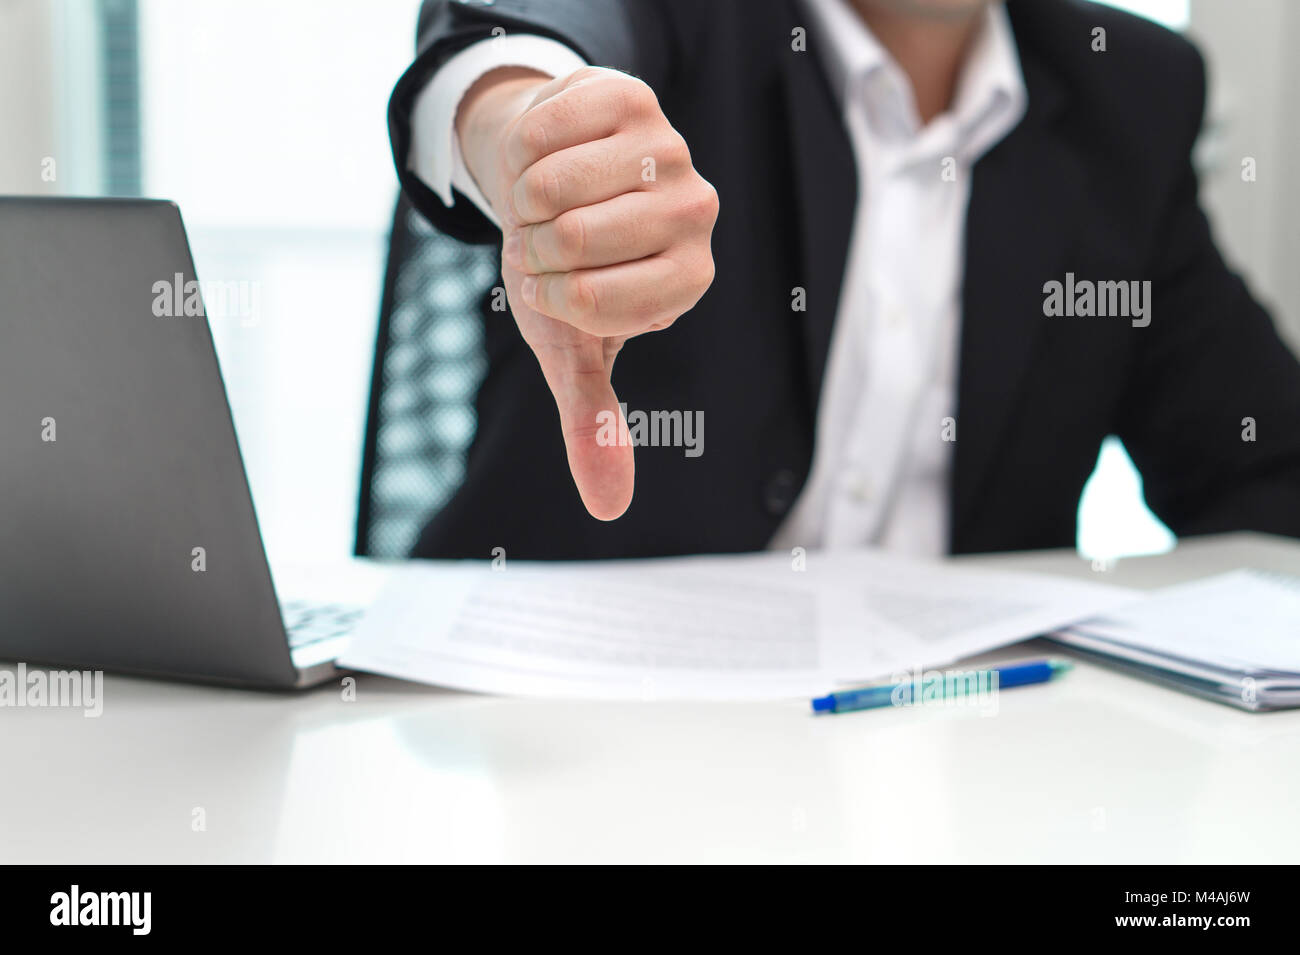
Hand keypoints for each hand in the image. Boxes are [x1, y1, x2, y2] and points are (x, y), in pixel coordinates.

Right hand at [457, 66, 718, 519]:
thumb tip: (609, 509)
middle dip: (532, 245)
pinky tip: (546, 155)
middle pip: (572, 240)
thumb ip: (592, 422)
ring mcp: (669, 149)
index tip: (558, 285)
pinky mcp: (632, 97)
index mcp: (687, 283)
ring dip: (522, 197)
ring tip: (547, 199)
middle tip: (551, 238)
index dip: (547, 294)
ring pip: (553, 184)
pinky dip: (520, 147)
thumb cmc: (563, 272)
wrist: (546, 179)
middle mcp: (696, 213)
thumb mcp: (572, 348)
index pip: (591, 302)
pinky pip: (544, 128)